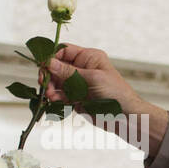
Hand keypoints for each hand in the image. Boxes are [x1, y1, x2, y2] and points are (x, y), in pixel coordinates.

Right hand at [45, 45, 168, 157]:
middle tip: (44, 83)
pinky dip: (56, 97)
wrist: (125, 117)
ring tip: (50, 95)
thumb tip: (50, 62)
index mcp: (89, 58)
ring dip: (51, 87)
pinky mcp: (77, 98)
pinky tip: (53, 100)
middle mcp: (82, 69)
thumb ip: (69, 72)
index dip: (52, 57)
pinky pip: (61, 95)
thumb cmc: (116, 93)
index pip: (65, 51)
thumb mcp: (92, 78)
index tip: (43, 66)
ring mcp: (79, 84)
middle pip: (58, 67)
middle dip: (50, 74)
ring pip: (57, 82)